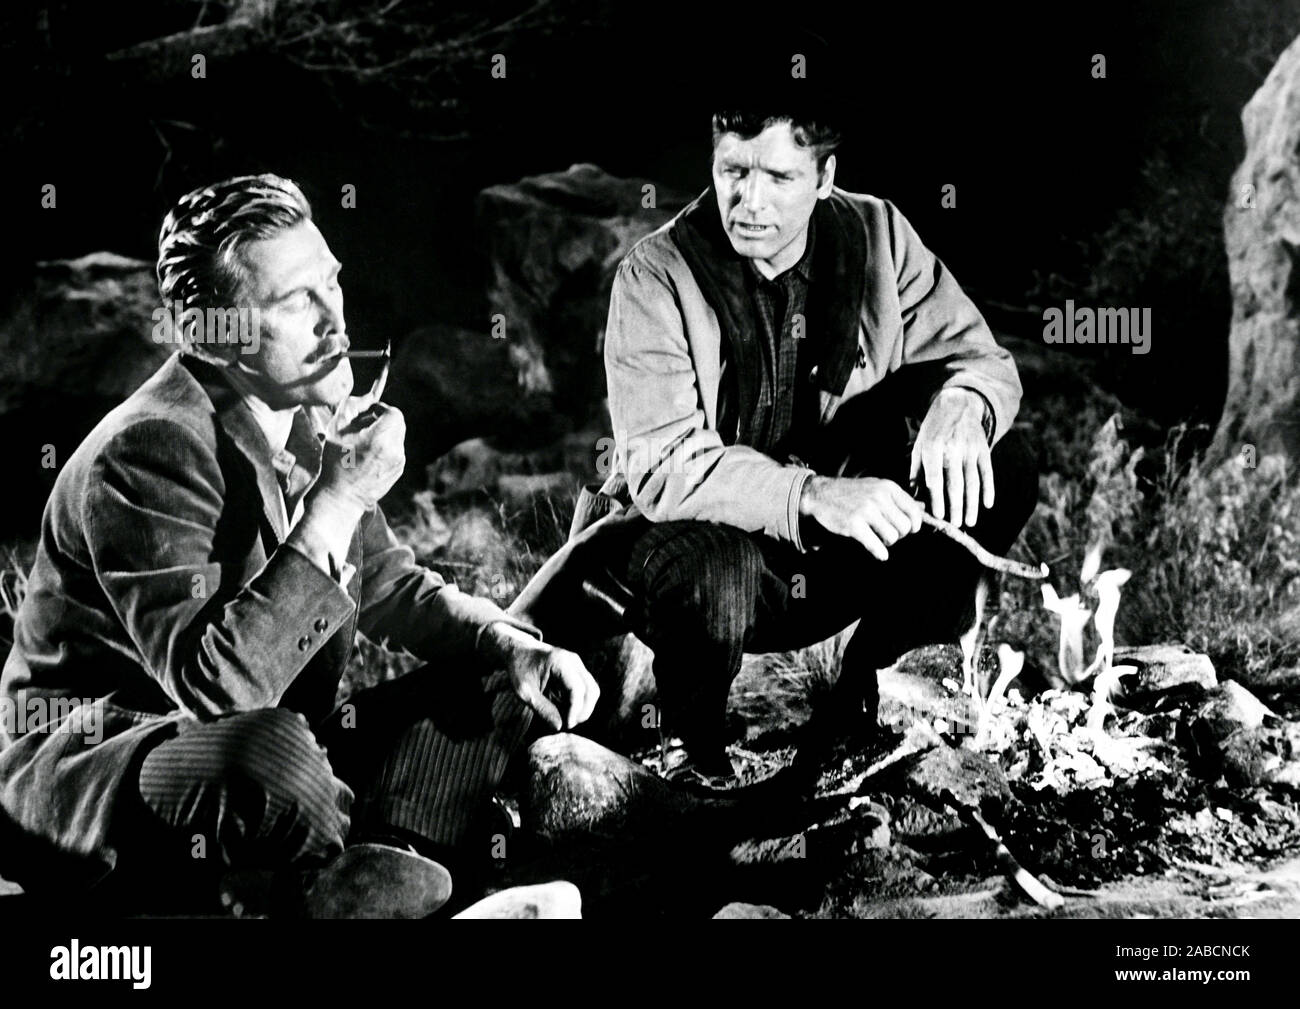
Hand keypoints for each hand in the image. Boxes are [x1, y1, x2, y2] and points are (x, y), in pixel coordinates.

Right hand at [316, 403, 405, 511]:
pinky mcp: (398, 470)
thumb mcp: (336, 429)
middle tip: (364, 425)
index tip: (368, 412)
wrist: (341, 497)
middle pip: (398, 423)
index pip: (393, 413)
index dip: (381, 409)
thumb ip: (351, 406)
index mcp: (380, 439)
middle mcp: (394, 450)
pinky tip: (368, 455)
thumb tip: (365, 398)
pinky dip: (385, 446)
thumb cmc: (335, 462)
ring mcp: (398, 462)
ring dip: (384, 433)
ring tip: (363, 442)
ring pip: (397, 436)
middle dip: (382, 419)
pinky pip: (395, 449)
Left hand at [481, 623, 599, 731]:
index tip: (566, 725)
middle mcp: (573, 661)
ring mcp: (577, 665)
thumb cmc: (519, 669)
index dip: (575, 710)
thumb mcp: (525, 691)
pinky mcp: (577, 671)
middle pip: (591, 690)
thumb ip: (542, 709)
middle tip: (567, 724)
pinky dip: (579, 703)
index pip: (577, 689)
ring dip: (583, 708)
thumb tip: (559, 727)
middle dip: (582, 712)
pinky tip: (563, 709)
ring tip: (565, 718)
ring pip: (592, 691)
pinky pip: (586, 690)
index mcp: (560, 662)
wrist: (519, 651)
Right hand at [799, 474, 923, 561]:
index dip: (913, 525)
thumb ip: (898, 498)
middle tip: (887, 534)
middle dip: (899, 535)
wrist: (820, 494)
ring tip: (879, 539)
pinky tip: (879, 553)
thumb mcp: (876, 487)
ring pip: (893, 538)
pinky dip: (880, 553)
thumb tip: (924, 508)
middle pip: (905, 527)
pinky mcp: (854, 525)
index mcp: (888, 487)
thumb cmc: (851, 493)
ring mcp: (866, 510)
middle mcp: (879, 497)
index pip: (914, 511)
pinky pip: (876, 546)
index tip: (906, 530)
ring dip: (887, 543)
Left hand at [909, 388, 993, 527]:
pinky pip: (987, 472)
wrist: (958, 405)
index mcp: (932, 448)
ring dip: (972, 504)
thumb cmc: (933, 430)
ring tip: (969, 521)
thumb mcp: (919, 445)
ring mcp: (970, 449)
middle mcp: (952, 449)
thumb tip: (914, 497)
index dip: (937, 499)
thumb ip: (916, 471)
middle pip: (955, 484)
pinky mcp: (983, 449)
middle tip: (954, 525)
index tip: (938, 516)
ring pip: (973, 482)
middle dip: (955, 507)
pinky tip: (987, 504)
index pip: (935, 479)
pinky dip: (989, 489)